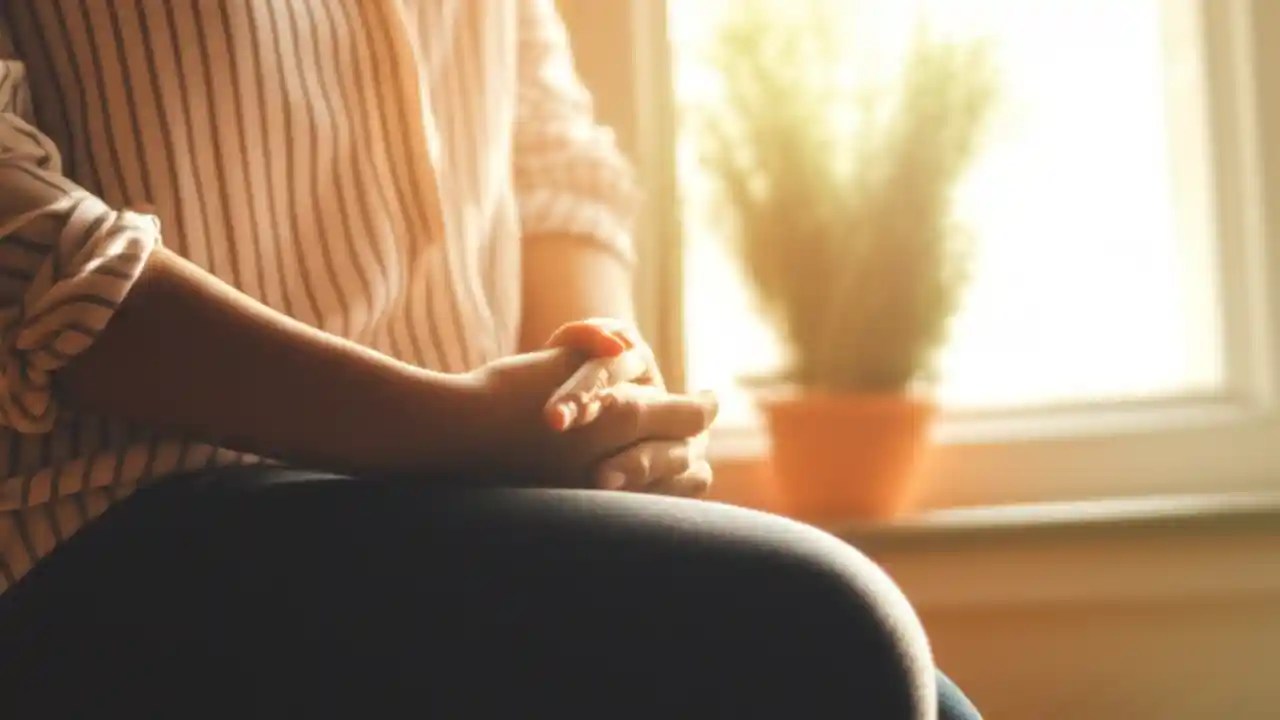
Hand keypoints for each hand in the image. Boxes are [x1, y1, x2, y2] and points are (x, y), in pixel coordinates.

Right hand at [465, 346, 716, 488]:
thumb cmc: (503, 394)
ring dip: (681, 474)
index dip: (700, 408)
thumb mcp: (553, 362)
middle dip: (694, 439)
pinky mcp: (583, 515)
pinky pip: (638, 510)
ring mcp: (602, 493)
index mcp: (620, 415)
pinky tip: (653, 489)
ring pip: (667, 490)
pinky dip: (653, 497)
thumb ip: (593, 346)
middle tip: (704, 426)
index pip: (685, 416)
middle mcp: (619, 458)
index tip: (709, 400)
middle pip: (682, 454)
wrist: (454, 440)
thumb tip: (623, 343)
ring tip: (692, 463)